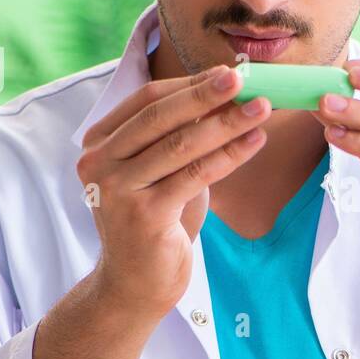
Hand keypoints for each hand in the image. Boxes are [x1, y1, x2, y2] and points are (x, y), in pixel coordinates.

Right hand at [75, 65, 271, 319]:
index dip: (188, 85)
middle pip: (160, 117)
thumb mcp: (160, 173)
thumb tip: (225, 95)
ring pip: (180, 145)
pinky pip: (194, 176)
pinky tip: (255, 142)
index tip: (227, 73)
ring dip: (225, 123)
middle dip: (206, 95)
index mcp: (98, 145)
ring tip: (261, 109)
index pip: (146, 102)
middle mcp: (99, 163)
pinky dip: (228, 156)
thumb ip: (177, 137)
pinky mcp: (143, 215)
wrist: (136, 285)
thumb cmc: (156, 222)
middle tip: (243, 79)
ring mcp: (117, 190)